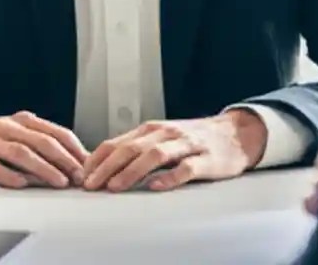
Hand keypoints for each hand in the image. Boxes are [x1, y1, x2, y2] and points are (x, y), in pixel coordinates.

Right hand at [0, 111, 88, 188]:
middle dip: (63, 159)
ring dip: (42, 168)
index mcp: (24, 121)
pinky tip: (23, 184)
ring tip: (58, 181)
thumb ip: (43, 142)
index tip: (87, 164)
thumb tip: (75, 161)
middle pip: (41, 141)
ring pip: (21, 153)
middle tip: (78, 176)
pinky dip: (10, 175)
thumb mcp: (19, 131)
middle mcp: (8, 128)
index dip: (73, 149)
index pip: (55, 132)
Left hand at [81, 110, 266, 191]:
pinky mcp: (206, 159)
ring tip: (115, 187)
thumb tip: (103, 165)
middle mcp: (166, 134)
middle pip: (131, 148)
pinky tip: (156, 187)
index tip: (82, 175)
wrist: (235, 133)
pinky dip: (170, 177)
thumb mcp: (161, 138)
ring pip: (155, 155)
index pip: (117, 143)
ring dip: (132, 171)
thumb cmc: (193, 139)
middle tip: (92, 185)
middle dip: (107, 167)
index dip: (98, 159)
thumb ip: (137, 148)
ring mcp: (186, 145)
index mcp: (151, 129)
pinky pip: (186, 168)